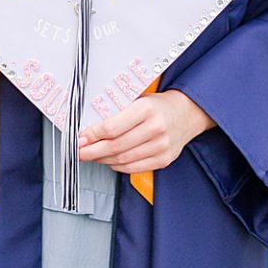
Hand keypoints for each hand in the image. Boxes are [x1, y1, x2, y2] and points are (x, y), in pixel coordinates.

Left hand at [77, 90, 214, 172]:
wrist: (187, 113)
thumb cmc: (158, 105)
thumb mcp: (138, 99)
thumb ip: (117, 112)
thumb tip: (89, 128)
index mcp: (146, 109)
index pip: (112, 127)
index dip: (92, 135)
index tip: (80, 138)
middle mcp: (155, 129)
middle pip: (116, 146)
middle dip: (92, 151)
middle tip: (79, 151)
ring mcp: (161, 146)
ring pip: (123, 159)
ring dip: (103, 160)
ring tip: (91, 156)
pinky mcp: (164, 159)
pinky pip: (135, 167)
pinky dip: (118, 166)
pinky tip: (109, 161)